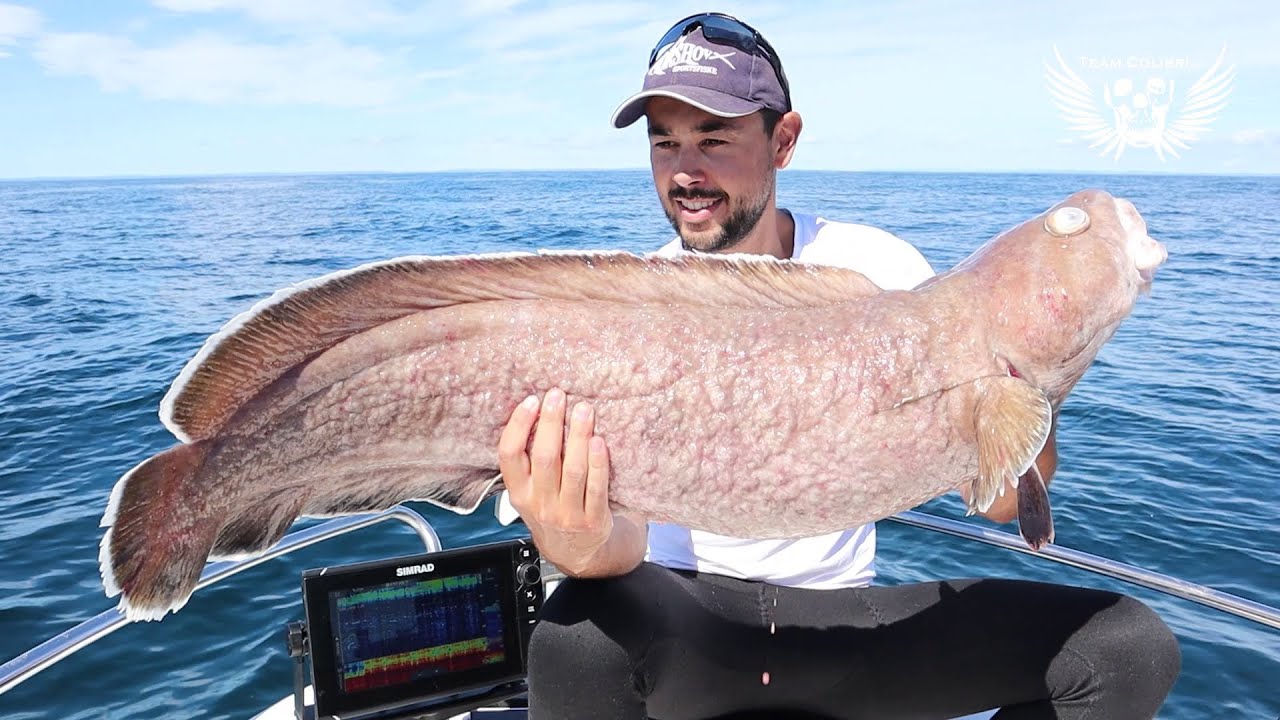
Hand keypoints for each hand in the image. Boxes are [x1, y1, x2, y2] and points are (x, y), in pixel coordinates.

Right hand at [498, 388, 643, 576]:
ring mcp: (566, 514)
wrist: (576, 553)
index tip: (531, 401)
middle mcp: (540, 504)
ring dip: (578, 435)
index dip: (518, 425)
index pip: (509, 455)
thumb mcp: (530, 493)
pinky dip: (597, 463)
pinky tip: (599, 441)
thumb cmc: (553, 512)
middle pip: (544, 457)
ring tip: (584, 410)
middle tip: (558, 395)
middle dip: (551, 422)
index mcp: (519, 492)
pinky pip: (596, 487)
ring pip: (572, 469)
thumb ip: (530, 463)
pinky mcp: (592, 520)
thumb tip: (538, 413)